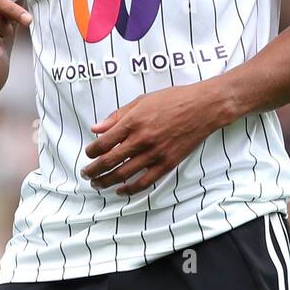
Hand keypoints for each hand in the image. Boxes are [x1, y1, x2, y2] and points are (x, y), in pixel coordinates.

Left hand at [81, 83, 226, 195]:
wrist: (203, 107)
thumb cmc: (174, 100)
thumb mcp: (142, 100)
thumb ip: (118, 116)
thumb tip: (96, 128)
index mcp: (133, 122)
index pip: (103, 143)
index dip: (91, 151)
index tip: (89, 153)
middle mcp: (141, 140)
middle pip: (109, 162)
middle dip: (93, 171)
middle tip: (86, 174)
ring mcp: (154, 154)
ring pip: (123, 175)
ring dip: (106, 182)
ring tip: (98, 184)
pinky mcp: (167, 164)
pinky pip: (144, 182)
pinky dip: (130, 189)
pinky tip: (121, 190)